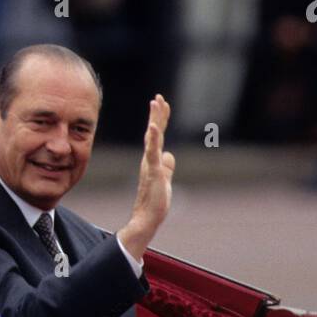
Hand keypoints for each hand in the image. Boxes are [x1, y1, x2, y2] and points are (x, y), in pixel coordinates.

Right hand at [118, 94, 174, 259]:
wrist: (146, 219)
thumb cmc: (154, 203)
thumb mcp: (165, 181)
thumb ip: (167, 167)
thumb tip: (170, 155)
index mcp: (152, 160)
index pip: (157, 136)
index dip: (160, 119)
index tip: (162, 104)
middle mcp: (148, 159)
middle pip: (154, 132)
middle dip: (157, 114)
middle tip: (158, 97)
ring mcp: (150, 164)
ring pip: (152, 138)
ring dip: (154, 119)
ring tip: (155, 103)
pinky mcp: (152, 171)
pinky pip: (152, 152)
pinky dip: (152, 138)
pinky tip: (152, 127)